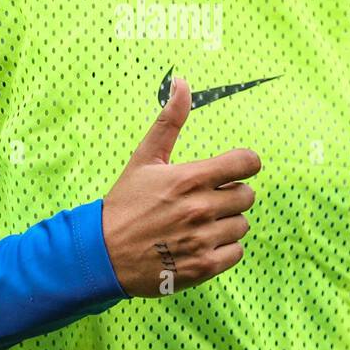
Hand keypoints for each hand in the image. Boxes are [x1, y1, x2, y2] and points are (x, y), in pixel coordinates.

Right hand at [101, 75, 260, 297]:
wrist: (102, 254)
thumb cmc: (125, 203)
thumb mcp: (145, 158)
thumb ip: (169, 121)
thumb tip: (182, 82)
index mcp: (189, 178)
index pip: (246, 163)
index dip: (244, 164)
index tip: (234, 169)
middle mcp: (199, 208)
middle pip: (247, 195)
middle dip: (230, 194)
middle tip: (206, 199)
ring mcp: (202, 239)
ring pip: (242, 225)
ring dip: (227, 223)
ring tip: (200, 224)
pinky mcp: (203, 267)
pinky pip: (237, 252)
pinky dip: (224, 248)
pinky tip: (201, 243)